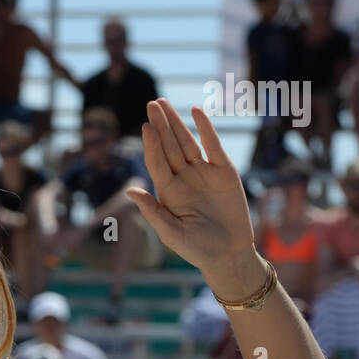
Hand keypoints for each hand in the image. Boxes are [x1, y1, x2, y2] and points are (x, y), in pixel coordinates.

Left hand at [127, 100, 255, 275]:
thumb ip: (152, 211)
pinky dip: (206, 129)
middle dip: (161, 126)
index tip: (146, 127)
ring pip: (187, 142)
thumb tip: (129, 190)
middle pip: (169, 147)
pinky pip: (213, 145)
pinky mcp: (223, 170)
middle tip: (152, 104)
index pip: (157, 163)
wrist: (229, 254)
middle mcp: (183, 179)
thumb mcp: (171, 233)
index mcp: (168, 192)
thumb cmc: (197, 249)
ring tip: (164, 104)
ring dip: (177, 123)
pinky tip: (196, 112)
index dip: (152, 145)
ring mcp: (203, 172)